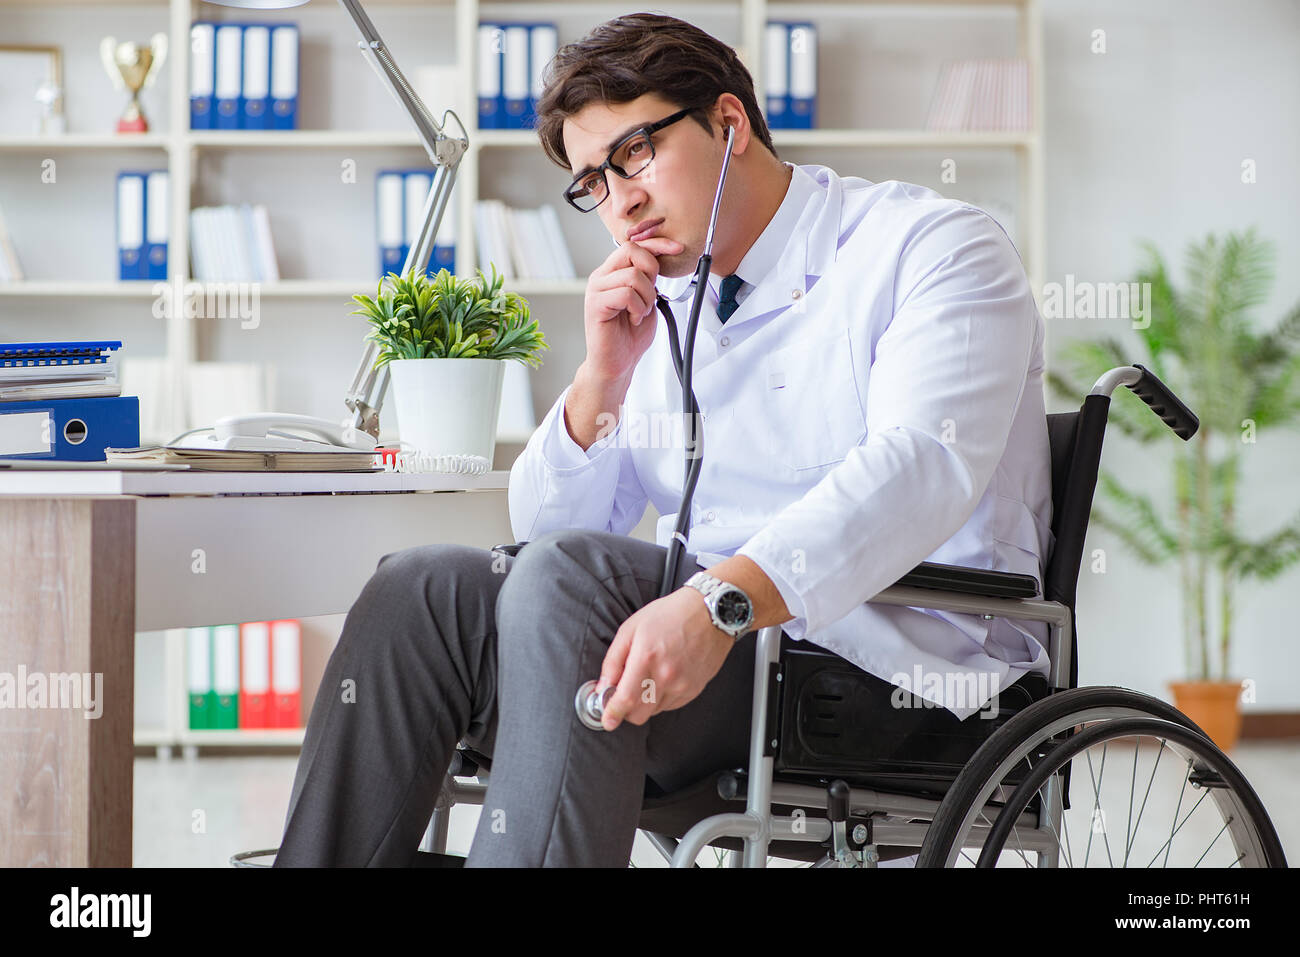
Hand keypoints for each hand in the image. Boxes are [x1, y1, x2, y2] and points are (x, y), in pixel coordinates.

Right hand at [582, 235, 683, 383]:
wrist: (617, 363)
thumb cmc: (630, 335)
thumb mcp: (646, 299)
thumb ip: (648, 279)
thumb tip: (661, 258)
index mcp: (612, 273)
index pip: (633, 245)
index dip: (657, 244)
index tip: (677, 249)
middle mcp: (601, 277)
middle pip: (631, 251)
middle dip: (652, 272)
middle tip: (651, 296)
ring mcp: (596, 290)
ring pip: (633, 276)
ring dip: (646, 298)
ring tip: (640, 313)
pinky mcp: (596, 305)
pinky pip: (626, 294)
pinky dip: (638, 309)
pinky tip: (634, 319)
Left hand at [597, 586, 733, 730]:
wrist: (709, 613)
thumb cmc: (670, 615)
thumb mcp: (631, 628)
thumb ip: (613, 660)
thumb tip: (603, 686)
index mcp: (646, 657)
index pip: (625, 699)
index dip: (612, 713)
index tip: (607, 720)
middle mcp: (666, 675)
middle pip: (639, 714)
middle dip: (626, 710)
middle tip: (623, 695)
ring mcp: (682, 684)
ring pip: (654, 711)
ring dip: (645, 702)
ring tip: (648, 677)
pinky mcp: (694, 689)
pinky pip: (671, 705)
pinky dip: (661, 698)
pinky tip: (663, 677)